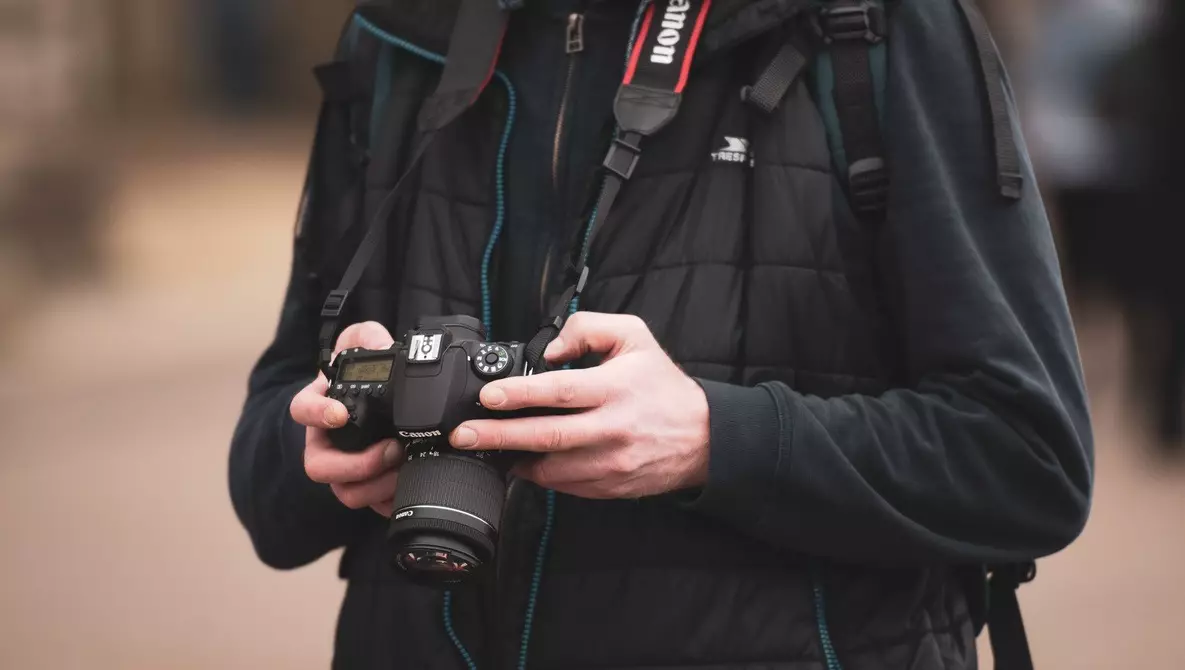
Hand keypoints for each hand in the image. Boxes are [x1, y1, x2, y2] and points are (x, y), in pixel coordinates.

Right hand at [290, 321, 403, 516]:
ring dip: (375, 486)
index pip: (301, 410)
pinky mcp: (366, 486)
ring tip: (404, 468)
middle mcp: (326, 442)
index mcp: (319, 406)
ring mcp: (344, 467)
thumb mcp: (364, 344)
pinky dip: (388, 502)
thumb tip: (382, 344)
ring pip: (345, 492)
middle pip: (319, 467)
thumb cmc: (366, 372)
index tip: (339, 414)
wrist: (387, 399)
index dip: (316, 415)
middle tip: (390, 449)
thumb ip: (369, 337)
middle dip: (355, 465)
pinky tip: (409, 488)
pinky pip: (371, 505)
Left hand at [449, 312, 710, 498]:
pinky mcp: (610, 487)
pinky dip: (540, 475)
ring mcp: (611, 463)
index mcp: (616, 388)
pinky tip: (522, 462)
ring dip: (514, 459)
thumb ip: (587, 329)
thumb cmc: (662, 385)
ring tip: (484, 449)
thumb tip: (546, 352)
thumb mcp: (635, 336)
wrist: (702, 437)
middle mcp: (612, 429)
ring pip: (551, 468)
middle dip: (498, 436)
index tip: (488, 396)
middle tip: (463, 434)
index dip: (519, 394)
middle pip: (546, 436)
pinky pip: (565, 486)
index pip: (560, 392)